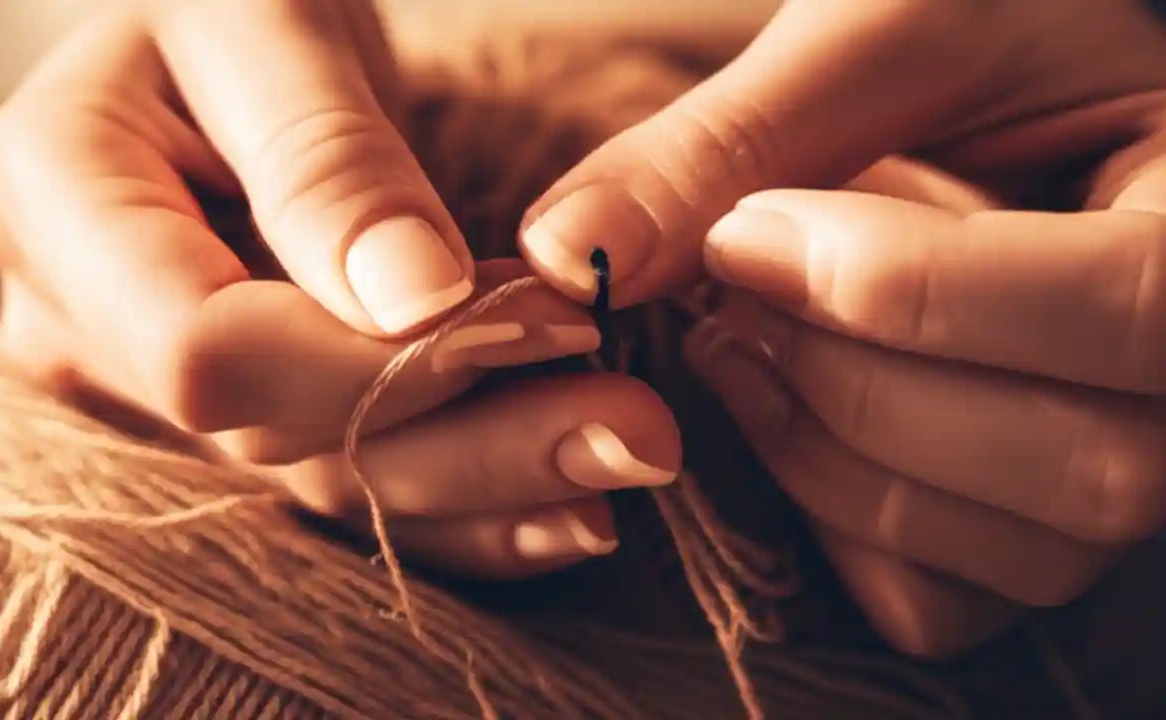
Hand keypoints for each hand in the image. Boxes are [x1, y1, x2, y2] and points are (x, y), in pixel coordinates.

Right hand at [0, 1, 681, 578]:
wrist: (219, 50)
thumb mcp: (267, 24)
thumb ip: (324, 159)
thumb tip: (411, 305)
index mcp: (50, 203)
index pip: (207, 347)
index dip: (376, 361)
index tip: (548, 322)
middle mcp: (77, 324)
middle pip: (274, 432)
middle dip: (467, 435)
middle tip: (637, 428)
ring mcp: (144, 387)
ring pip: (317, 478)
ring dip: (484, 482)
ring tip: (624, 459)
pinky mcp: (225, 414)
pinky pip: (338, 484)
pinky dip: (456, 506)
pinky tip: (559, 517)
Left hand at [519, 0, 1165, 654]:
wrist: (1001, 97)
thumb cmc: (974, 39)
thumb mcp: (883, 32)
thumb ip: (736, 136)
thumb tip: (574, 252)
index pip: (1131, 305)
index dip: (914, 291)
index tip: (748, 235)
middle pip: (1080, 467)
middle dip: (855, 386)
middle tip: (727, 289)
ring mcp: (1118, 471)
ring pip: (1009, 554)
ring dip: (825, 457)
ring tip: (736, 338)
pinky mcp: (1020, 530)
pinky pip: (940, 600)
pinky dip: (837, 527)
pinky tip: (781, 411)